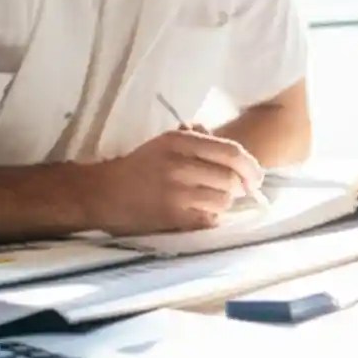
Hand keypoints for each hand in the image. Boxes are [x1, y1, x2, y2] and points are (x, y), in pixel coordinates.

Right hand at [86, 130, 265, 234]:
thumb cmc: (139, 167)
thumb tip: (237, 154)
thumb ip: (199, 140)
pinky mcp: (173, 215)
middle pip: (232, 177)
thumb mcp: (165, 143)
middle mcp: (179, 164)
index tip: (257, 176)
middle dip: (241, 187)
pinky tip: (202, 212)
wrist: (100, 193)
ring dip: (225, 202)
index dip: (251, 166)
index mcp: (179, 142)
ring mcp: (176, 191)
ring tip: (213, 201)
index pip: (231, 152)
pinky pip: (209, 217)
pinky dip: (212, 217)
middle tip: (241, 191)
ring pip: (224, 199)